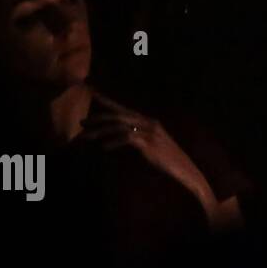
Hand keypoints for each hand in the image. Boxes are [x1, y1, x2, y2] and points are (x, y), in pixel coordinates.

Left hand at [78, 92, 214, 207]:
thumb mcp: (151, 147)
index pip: (124, 109)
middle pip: (119, 116)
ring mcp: (150, 132)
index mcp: (149, 122)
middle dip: (98, 118)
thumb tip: (117, 141)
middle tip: (81, 123)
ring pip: (120, 126)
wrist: (184, 170)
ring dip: (100, 131)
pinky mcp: (149, 144)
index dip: (108, 102)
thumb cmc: (167, 161)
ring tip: (86, 137)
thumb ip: (137, 140)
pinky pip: (127, 138)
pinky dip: (114, 142)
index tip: (93, 97)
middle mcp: (149, 123)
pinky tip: (104, 148)